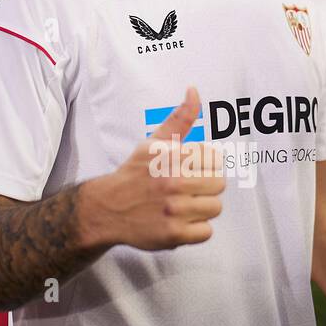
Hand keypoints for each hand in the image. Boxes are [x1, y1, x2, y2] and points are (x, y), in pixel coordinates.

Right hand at [81, 85, 225, 251]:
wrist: (107, 208)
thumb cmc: (135, 173)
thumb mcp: (154, 143)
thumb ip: (180, 119)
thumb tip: (194, 90)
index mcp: (173, 157)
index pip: (215, 159)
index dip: (203, 165)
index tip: (187, 170)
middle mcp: (174, 182)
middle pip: (219, 183)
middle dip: (205, 186)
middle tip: (185, 189)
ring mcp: (174, 209)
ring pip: (215, 208)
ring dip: (202, 208)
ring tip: (182, 206)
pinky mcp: (173, 234)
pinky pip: (206, 232)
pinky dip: (196, 230)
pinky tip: (179, 221)